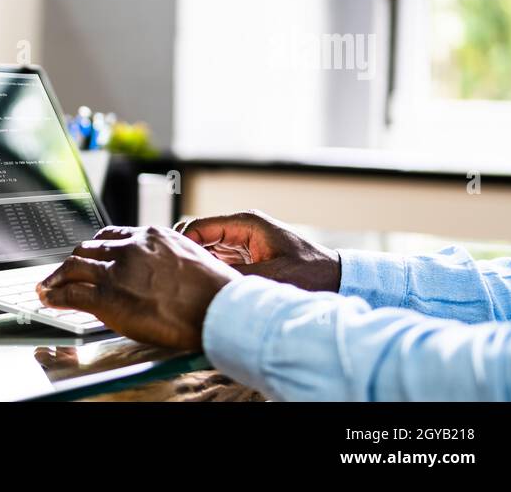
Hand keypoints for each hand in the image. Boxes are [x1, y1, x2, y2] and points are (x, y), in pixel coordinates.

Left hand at [36, 226, 241, 350]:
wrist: (220, 310)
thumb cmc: (214, 293)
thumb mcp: (190, 259)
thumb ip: (166, 258)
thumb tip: (159, 271)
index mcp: (151, 236)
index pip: (112, 236)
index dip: (95, 248)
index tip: (89, 255)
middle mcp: (131, 247)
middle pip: (88, 248)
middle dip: (73, 262)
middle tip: (63, 273)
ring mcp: (118, 271)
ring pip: (74, 266)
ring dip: (56, 277)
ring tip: (47, 286)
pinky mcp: (109, 296)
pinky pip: (72, 293)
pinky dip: (55, 296)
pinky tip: (49, 299)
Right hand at [173, 210, 340, 291]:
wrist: (336, 279)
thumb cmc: (311, 273)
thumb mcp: (271, 276)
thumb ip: (235, 277)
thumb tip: (202, 283)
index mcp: (246, 223)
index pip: (199, 226)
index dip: (182, 244)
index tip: (174, 266)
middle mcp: (241, 228)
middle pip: (198, 237)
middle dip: (187, 255)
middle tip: (176, 278)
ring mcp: (242, 242)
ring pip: (205, 249)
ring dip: (197, 265)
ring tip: (187, 284)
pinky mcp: (245, 256)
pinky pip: (217, 260)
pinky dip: (209, 271)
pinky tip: (203, 287)